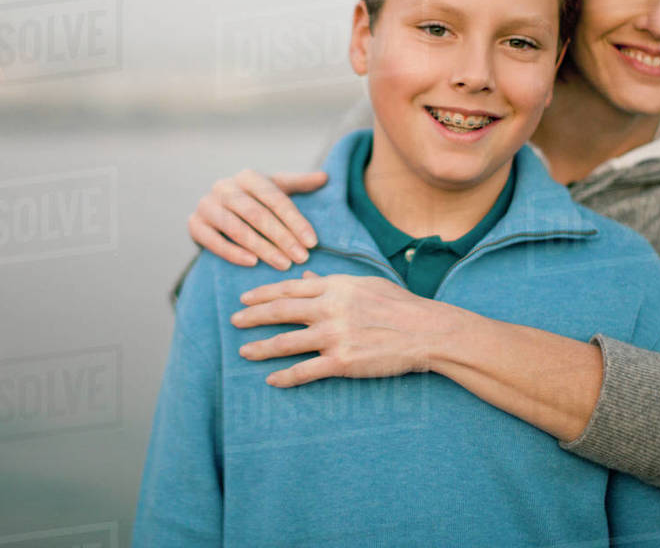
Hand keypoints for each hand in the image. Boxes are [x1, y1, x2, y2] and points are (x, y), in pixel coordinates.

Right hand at [187, 169, 326, 270]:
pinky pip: (213, 241)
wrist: (215, 211)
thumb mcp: (275, 189)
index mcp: (247, 176)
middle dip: (282, 237)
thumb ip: (299, 184)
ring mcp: (206, 205)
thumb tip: (325, 177)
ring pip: (237, 228)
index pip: (275, 198)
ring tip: (283, 264)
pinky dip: (233, 253)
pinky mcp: (194, 224)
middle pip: (257, 214)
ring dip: (262, 248)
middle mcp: (224, 186)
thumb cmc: (254, 201)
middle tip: (301, 257)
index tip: (313, 242)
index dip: (295, 220)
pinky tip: (253, 263)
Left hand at [231, 271, 456, 386]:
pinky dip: (285, 377)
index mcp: (335, 286)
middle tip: (234, 321)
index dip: (262, 294)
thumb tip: (304, 278)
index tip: (244, 298)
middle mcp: (330, 308)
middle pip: (280, 311)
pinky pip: (305, 371)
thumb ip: (331, 283)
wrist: (426, 331)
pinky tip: (272, 380)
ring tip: (244, 352)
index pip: (289, 288)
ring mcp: (334, 336)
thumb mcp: (364, 285)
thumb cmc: (399, 305)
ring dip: (261, 347)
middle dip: (252, 317)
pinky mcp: (342, 362)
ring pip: (286, 342)